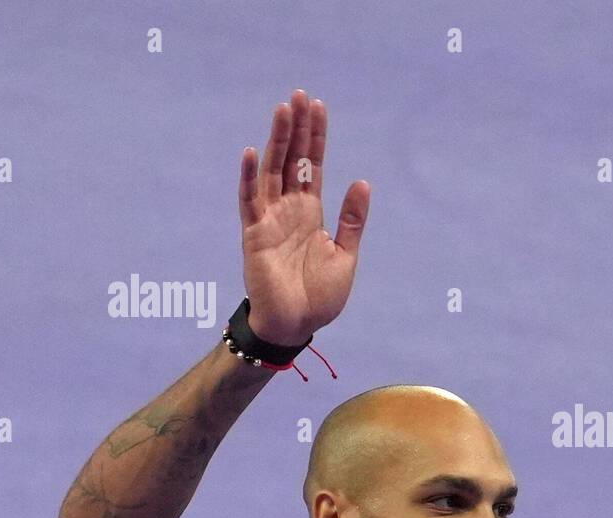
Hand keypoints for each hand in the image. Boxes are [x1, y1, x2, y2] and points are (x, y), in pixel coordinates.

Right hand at [238, 89, 370, 345]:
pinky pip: (249, 201)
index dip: (315, 137)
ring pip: (271, 171)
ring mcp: (269, 220)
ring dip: (276, 140)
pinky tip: (253, 152)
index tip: (318, 106)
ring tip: (283, 109)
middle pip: (291, 159)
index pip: (311, 165)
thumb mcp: (345, 255)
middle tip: (300, 95)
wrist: (296, 326)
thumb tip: (362, 181)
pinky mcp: (254, 235)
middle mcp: (288, 210)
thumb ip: (352, 220)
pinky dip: (249, 177)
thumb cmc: (319, 297)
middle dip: (296, 128)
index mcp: (311, 213)